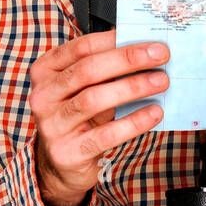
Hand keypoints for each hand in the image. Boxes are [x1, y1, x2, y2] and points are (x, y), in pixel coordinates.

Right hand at [28, 30, 168, 205]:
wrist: (62, 164)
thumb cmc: (79, 117)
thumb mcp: (84, 89)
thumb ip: (105, 68)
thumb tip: (145, 46)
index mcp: (46, 71)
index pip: (80, 48)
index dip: (115, 40)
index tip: (148, 40)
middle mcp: (43, 96)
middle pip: (87, 70)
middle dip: (128, 59)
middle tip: (161, 55)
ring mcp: (52, 125)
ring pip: (94, 99)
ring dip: (133, 87)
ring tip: (161, 81)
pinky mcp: (67, 152)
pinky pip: (105, 134)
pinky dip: (133, 122)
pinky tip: (154, 113)